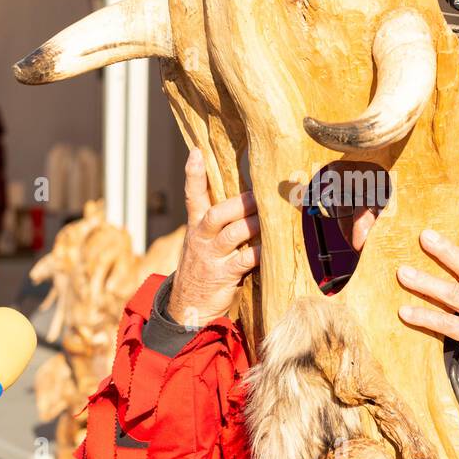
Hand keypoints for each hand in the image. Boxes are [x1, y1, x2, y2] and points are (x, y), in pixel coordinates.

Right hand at [167, 148, 259, 326]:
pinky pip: (244, 260)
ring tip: (272, 216)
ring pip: (232, 233)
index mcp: (196, 226)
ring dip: (253, 223)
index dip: (194, 174)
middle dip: (240, 202)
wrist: (187, 306)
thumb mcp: (204, 242)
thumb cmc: (204, 267)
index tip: (197, 152)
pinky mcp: (223, 275)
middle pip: (217, 213)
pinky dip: (259, 252)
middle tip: (261, 193)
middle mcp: (201, 238)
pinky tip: (271, 246)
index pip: (193, 195)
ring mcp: (211, 256)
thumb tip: (252, 199)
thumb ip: (222, 222)